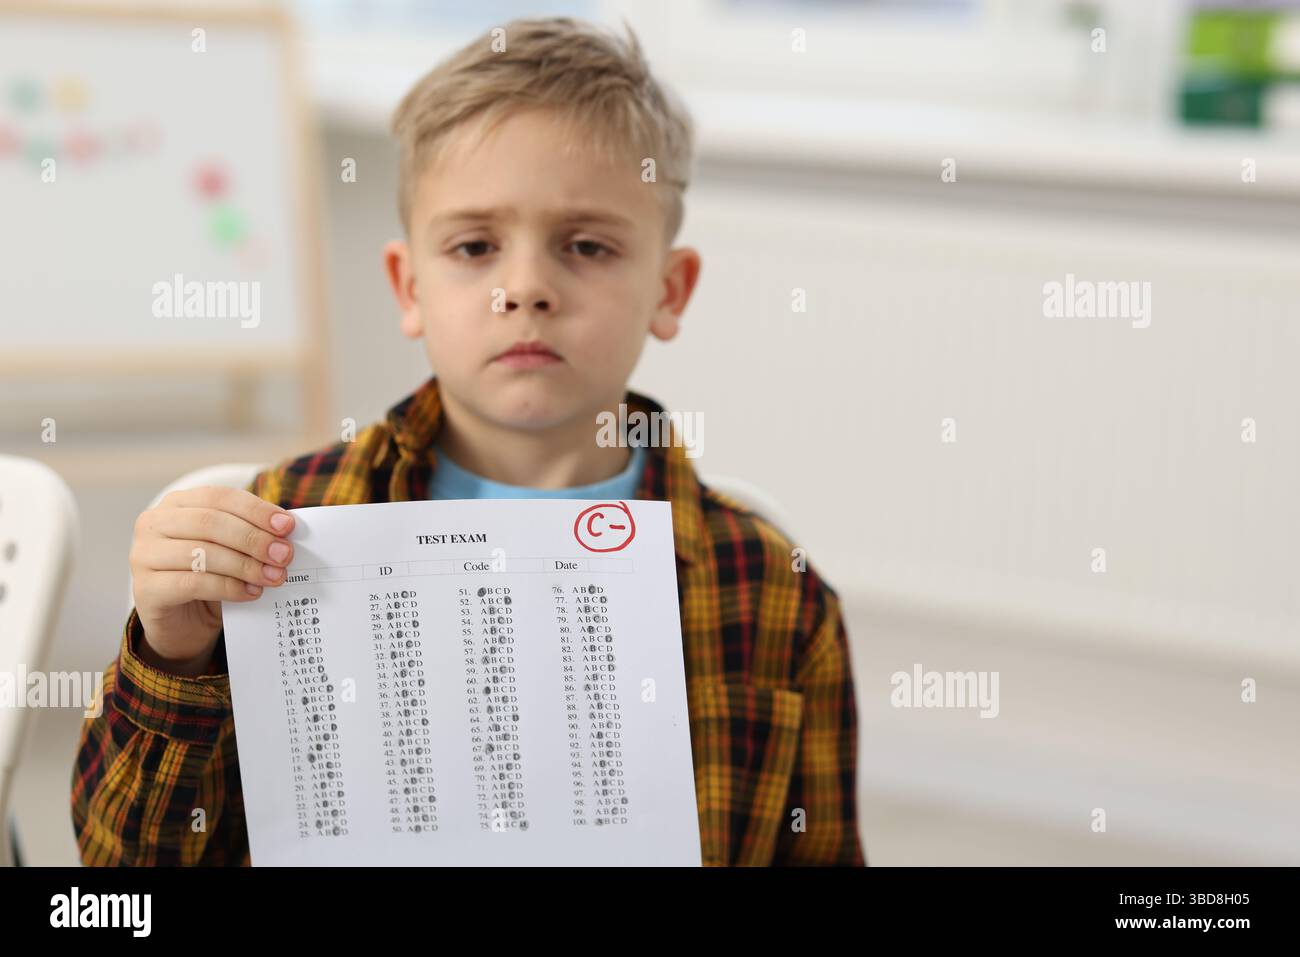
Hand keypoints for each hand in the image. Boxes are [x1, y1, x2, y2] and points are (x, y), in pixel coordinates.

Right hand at [129, 486, 294, 675]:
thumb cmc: (210, 576)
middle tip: (284, 555)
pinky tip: (251, 592)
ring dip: (245, 565)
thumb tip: (287, 529)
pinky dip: (228, 587)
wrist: (182, 622)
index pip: (219, 497)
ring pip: (202, 553)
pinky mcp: (145, 589)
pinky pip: (192, 583)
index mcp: (177, 503)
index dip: (256, 510)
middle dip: (253, 538)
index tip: (287, 526)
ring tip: (274, 576)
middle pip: (210, 523)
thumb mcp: (231, 548)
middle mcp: (154, 523)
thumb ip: (251, 534)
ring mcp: (144, 555)